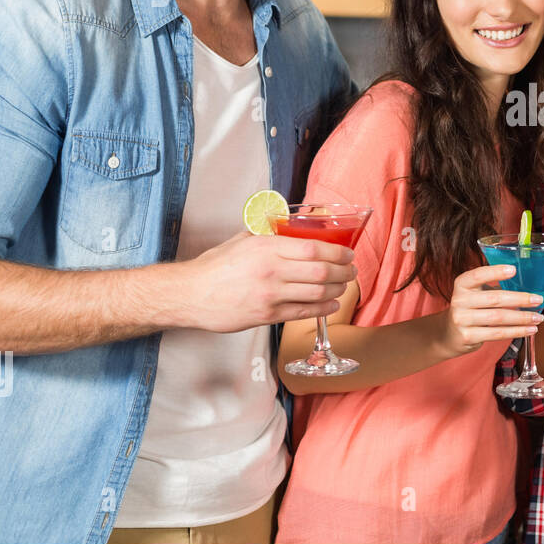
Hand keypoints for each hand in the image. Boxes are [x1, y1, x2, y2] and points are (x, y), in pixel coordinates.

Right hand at [176, 231, 358, 332]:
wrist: (191, 294)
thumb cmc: (216, 266)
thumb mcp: (242, 240)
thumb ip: (269, 234)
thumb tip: (292, 228)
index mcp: (267, 247)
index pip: (314, 248)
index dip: (338, 252)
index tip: (349, 253)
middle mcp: (272, 270)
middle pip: (322, 271)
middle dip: (344, 272)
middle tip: (352, 271)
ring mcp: (270, 294)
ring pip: (317, 293)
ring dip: (338, 289)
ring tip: (345, 286)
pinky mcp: (267, 315)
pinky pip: (304, 312)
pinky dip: (323, 308)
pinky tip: (332, 303)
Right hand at [437, 264, 543, 357]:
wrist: (448, 334)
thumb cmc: (470, 309)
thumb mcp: (476, 293)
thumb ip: (493, 286)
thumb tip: (527, 283)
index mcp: (462, 284)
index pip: (477, 275)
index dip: (495, 272)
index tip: (513, 269)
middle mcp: (459, 300)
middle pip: (494, 298)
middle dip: (519, 299)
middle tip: (538, 299)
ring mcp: (462, 319)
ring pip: (498, 318)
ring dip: (522, 318)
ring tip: (538, 317)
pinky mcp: (468, 336)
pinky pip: (497, 333)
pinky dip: (516, 331)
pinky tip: (529, 330)